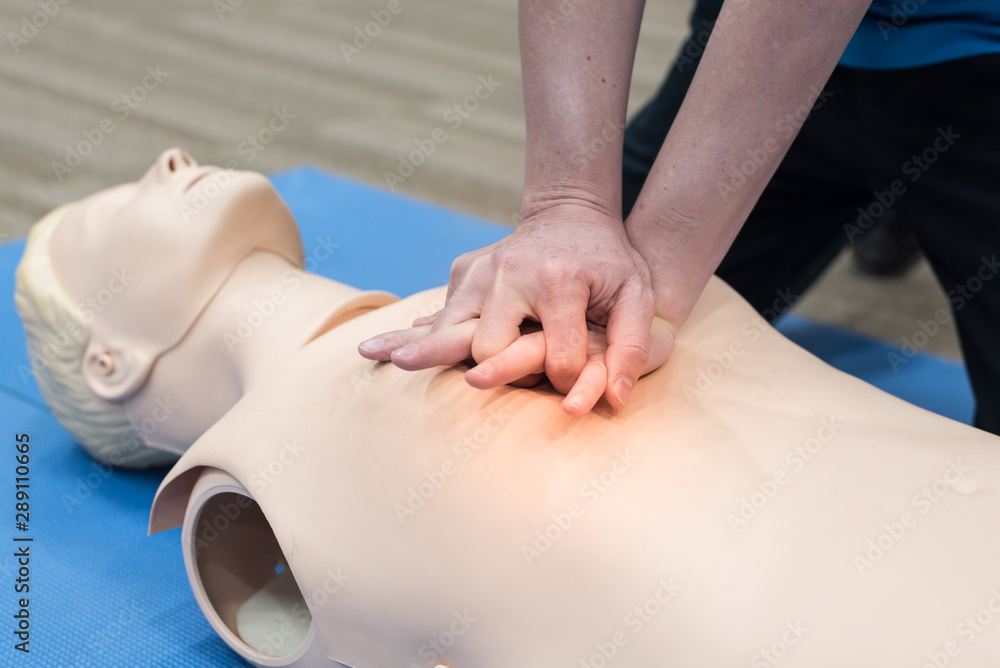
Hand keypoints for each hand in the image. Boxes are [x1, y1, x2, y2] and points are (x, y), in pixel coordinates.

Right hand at [359, 201, 663, 409]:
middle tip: (462, 384)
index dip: (568, 382)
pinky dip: (429, 330)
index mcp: (558, 281)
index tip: (574, 387)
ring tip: (372, 354)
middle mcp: (511, 273)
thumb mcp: (637, 296)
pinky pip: (445, 310)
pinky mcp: (465, 269)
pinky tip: (390, 343)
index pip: (556, 357)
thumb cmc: (611, 262)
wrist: (573, 215)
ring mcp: (482, 269)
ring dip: (422, 347)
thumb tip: (619, 400)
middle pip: (487, 345)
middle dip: (488, 373)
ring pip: (450, 325)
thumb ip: (633, 345)